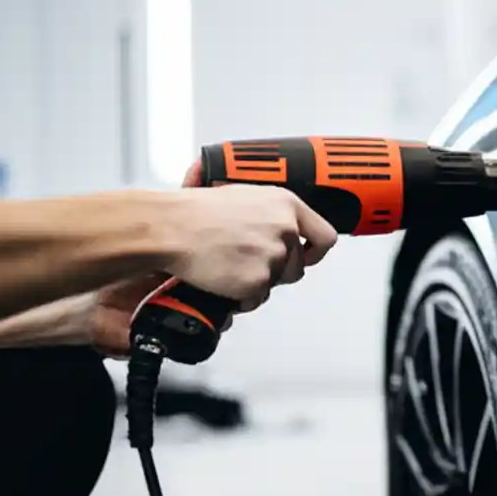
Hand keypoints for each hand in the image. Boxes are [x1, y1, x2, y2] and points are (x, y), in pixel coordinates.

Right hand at [164, 175, 337, 307]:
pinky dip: (240, 296)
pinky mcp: (257, 281)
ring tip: (230, 267)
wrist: (172, 228)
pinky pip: (256, 299)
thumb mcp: (244, 196)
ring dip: (258, 283)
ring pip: (276, 283)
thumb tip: (282, 230)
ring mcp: (273, 256)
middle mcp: (285, 229)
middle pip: (297, 266)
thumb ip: (271, 214)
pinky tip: (222, 278)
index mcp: (285, 204)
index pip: (324, 236)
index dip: (315, 252)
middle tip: (246, 262)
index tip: (306, 256)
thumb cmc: (196, 211)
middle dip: (276, 270)